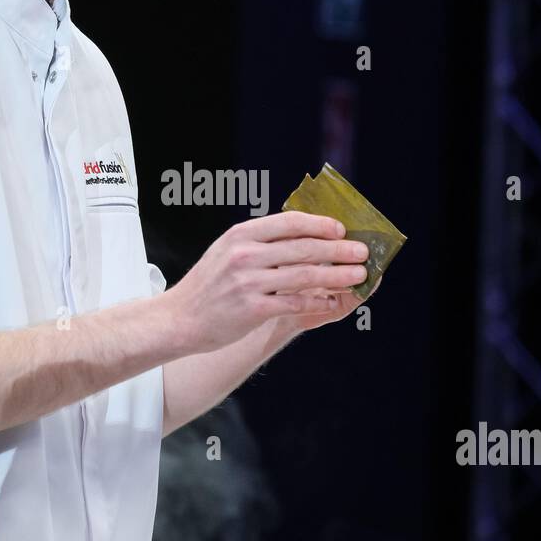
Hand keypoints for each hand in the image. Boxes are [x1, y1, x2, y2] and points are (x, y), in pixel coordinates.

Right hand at [163, 211, 369, 353]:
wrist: (178, 319)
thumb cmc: (207, 286)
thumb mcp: (227, 251)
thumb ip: (259, 242)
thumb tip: (301, 234)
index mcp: (241, 235)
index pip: (289, 222)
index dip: (320, 224)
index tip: (341, 228)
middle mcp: (245, 254)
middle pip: (303, 248)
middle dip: (338, 249)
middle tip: (362, 252)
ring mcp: (248, 282)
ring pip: (304, 275)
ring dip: (336, 275)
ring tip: (358, 275)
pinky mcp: (252, 309)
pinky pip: (294, 302)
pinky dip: (317, 302)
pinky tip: (332, 302)